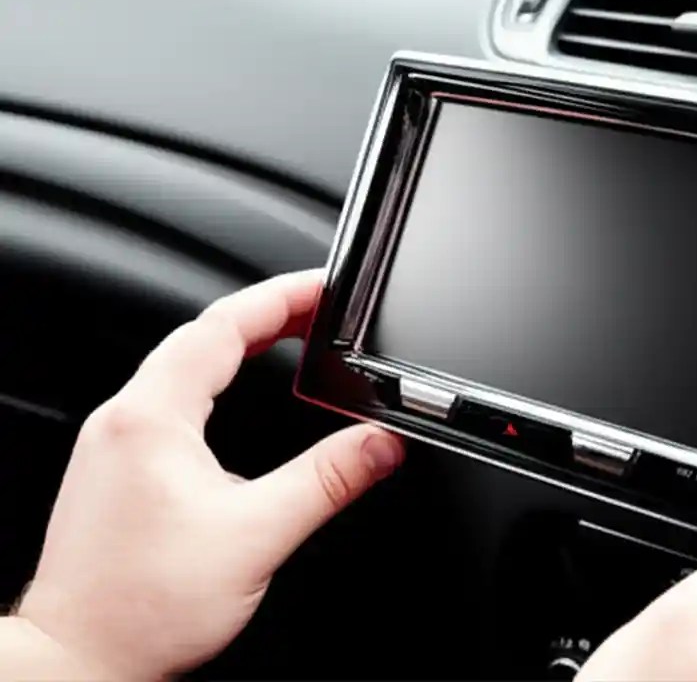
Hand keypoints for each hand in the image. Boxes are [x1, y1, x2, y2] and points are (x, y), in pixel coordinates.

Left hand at [12, 271, 404, 679]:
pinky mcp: (116, 473)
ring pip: (182, 369)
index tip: (324, 287)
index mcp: (151, 418)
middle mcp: (123, 422)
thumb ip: (328, 481)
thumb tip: (380, 445)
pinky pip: (169, 402)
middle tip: (320, 311)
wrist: (79, 661)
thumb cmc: (141, 607)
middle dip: (267, 316)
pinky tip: (238, 399)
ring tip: (290, 340)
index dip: (280, 298)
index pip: (222, 325)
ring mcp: (114, 446)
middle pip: (201, 337)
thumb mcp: (257, 535)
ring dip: (239, 347)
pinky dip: (216, 383)